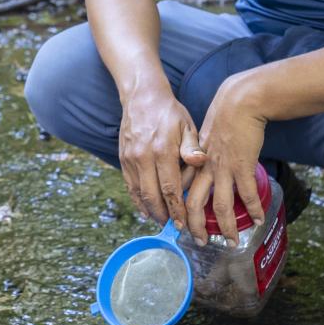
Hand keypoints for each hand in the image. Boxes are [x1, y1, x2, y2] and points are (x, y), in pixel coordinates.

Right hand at [118, 84, 207, 229]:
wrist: (141, 97)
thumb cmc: (169, 113)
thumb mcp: (187, 125)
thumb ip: (192, 146)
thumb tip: (200, 161)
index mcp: (162, 150)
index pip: (170, 188)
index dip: (177, 209)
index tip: (183, 224)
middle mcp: (143, 157)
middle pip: (152, 195)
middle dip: (163, 215)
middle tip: (174, 228)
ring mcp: (131, 159)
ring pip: (139, 193)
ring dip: (150, 210)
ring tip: (161, 221)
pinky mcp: (123, 158)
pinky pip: (129, 185)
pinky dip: (136, 200)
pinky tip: (145, 210)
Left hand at [184, 74, 267, 244]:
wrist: (239, 102)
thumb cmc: (223, 120)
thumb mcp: (202, 139)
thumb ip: (197, 158)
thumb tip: (196, 173)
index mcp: (192, 163)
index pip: (180, 192)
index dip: (178, 211)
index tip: (180, 225)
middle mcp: (204, 169)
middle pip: (194, 204)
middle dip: (196, 227)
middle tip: (201, 242)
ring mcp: (223, 168)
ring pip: (221, 205)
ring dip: (226, 226)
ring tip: (232, 241)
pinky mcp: (242, 165)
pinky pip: (247, 194)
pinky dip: (253, 209)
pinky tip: (258, 220)